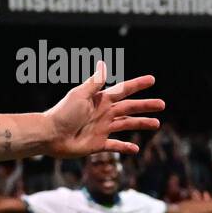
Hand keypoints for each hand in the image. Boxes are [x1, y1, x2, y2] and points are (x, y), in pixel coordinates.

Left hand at [42, 61, 163, 156]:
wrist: (49, 135)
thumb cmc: (62, 113)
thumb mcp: (80, 95)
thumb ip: (94, 82)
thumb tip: (103, 63)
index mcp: (100, 100)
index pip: (123, 90)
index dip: (137, 85)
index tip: (152, 80)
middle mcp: (103, 113)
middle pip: (129, 108)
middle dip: (145, 106)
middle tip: (162, 104)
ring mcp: (101, 129)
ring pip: (126, 125)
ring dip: (141, 124)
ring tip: (156, 124)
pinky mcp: (97, 144)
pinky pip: (115, 146)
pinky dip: (125, 147)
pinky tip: (136, 149)